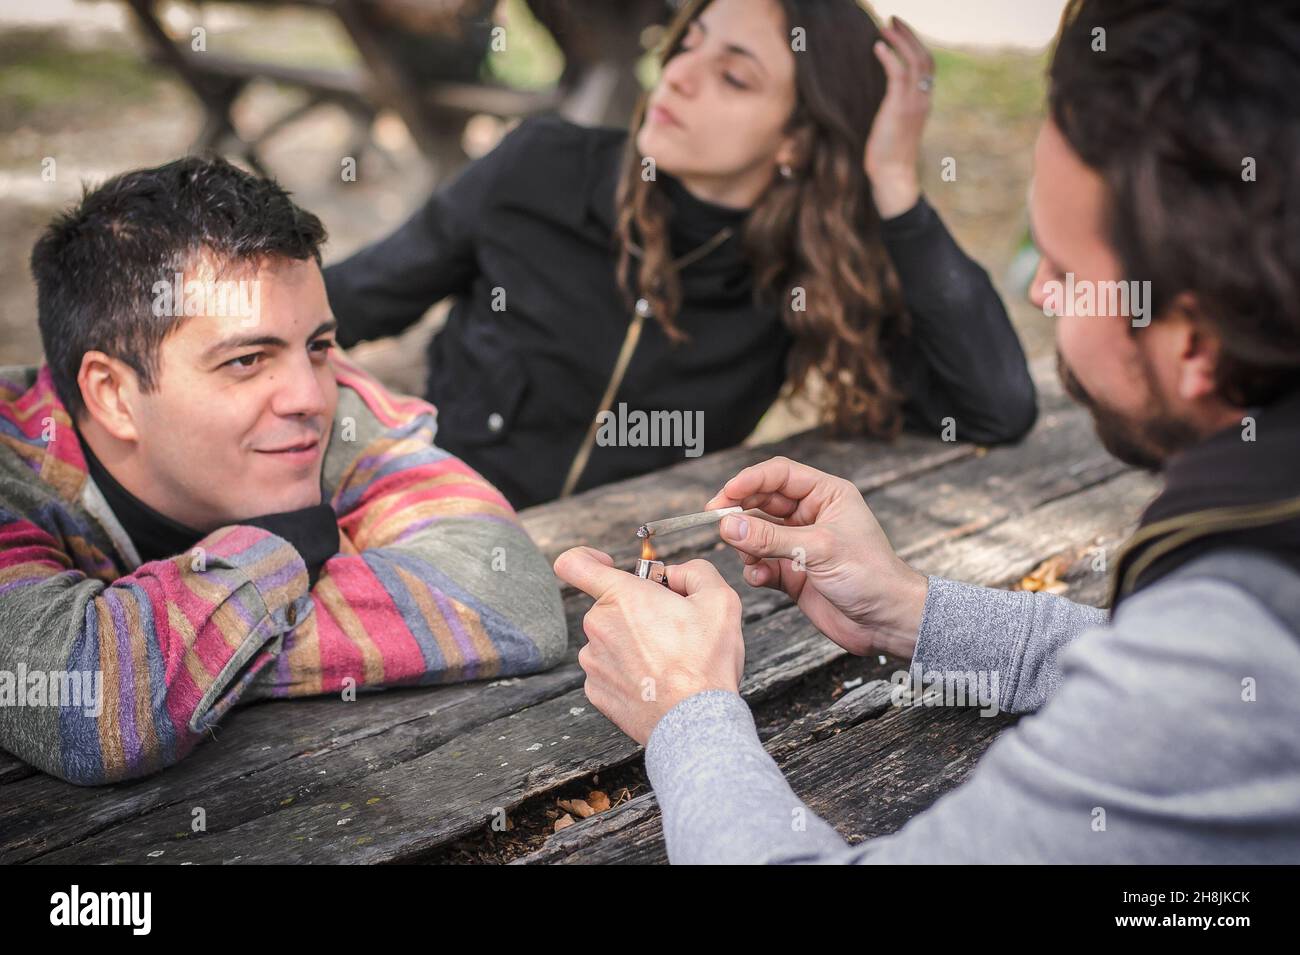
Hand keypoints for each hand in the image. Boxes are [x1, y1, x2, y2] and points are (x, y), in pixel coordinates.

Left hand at [553, 547, 744, 745]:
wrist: (695, 721)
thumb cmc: (705, 662)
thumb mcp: (719, 599)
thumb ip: (695, 571)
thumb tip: (675, 574)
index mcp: (622, 596)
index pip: (574, 563)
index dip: (587, 558)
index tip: (607, 566)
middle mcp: (598, 625)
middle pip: (609, 604)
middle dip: (636, 608)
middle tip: (671, 626)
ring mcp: (593, 660)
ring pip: (609, 638)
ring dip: (632, 641)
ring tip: (667, 659)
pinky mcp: (594, 690)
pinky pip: (608, 669)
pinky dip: (627, 670)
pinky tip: (654, 680)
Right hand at [706, 456, 927, 659]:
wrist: (886, 621)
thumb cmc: (870, 575)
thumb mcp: (819, 549)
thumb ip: (770, 538)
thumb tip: (728, 526)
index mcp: (826, 495)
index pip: (779, 475)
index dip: (749, 481)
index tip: (724, 496)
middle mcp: (811, 515)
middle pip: (762, 502)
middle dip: (740, 513)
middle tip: (717, 522)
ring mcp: (799, 544)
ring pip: (757, 533)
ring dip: (746, 544)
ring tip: (749, 556)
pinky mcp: (792, 572)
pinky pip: (761, 562)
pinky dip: (755, 568)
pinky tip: (761, 577)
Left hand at [864, 16, 934, 218]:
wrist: (893, 175)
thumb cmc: (888, 156)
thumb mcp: (894, 127)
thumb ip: (894, 109)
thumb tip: (882, 100)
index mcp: (923, 102)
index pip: (926, 66)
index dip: (915, 45)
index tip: (900, 32)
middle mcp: (923, 99)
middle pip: (924, 57)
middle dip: (909, 35)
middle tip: (893, 19)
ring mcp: (914, 103)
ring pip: (914, 61)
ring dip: (899, 40)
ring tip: (885, 26)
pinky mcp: (900, 108)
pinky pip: (898, 75)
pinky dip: (889, 57)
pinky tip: (878, 48)